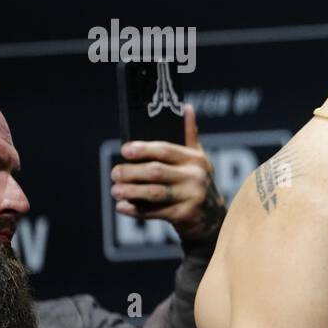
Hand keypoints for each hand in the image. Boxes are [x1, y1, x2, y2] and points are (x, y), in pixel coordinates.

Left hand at [111, 104, 224, 244]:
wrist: (213, 219)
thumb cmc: (197, 184)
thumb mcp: (198, 160)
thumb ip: (189, 135)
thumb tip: (186, 107)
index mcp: (196, 159)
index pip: (166, 150)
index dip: (143, 149)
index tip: (124, 150)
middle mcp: (196, 177)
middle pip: (156, 172)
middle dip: (131, 172)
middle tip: (115, 173)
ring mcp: (192, 197)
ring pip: (154, 193)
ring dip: (131, 191)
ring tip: (115, 190)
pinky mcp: (185, 216)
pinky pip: (155, 212)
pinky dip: (136, 210)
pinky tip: (122, 207)